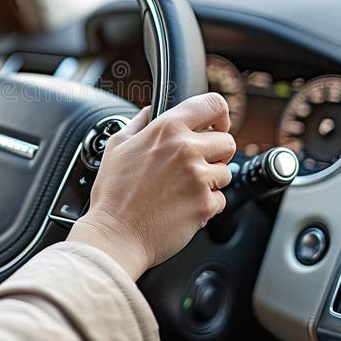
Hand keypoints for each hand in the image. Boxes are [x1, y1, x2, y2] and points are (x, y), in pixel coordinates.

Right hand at [68, 93, 234, 279]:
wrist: (115, 235)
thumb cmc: (113, 194)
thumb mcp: (117, 146)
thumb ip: (138, 123)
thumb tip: (149, 112)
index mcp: (167, 129)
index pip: (213, 105)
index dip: (220, 116)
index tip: (216, 126)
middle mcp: (187, 149)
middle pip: (227, 141)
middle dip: (215, 153)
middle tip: (196, 164)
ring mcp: (199, 178)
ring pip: (227, 171)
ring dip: (211, 180)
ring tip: (183, 189)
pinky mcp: (206, 204)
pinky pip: (221, 198)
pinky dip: (207, 203)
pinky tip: (182, 206)